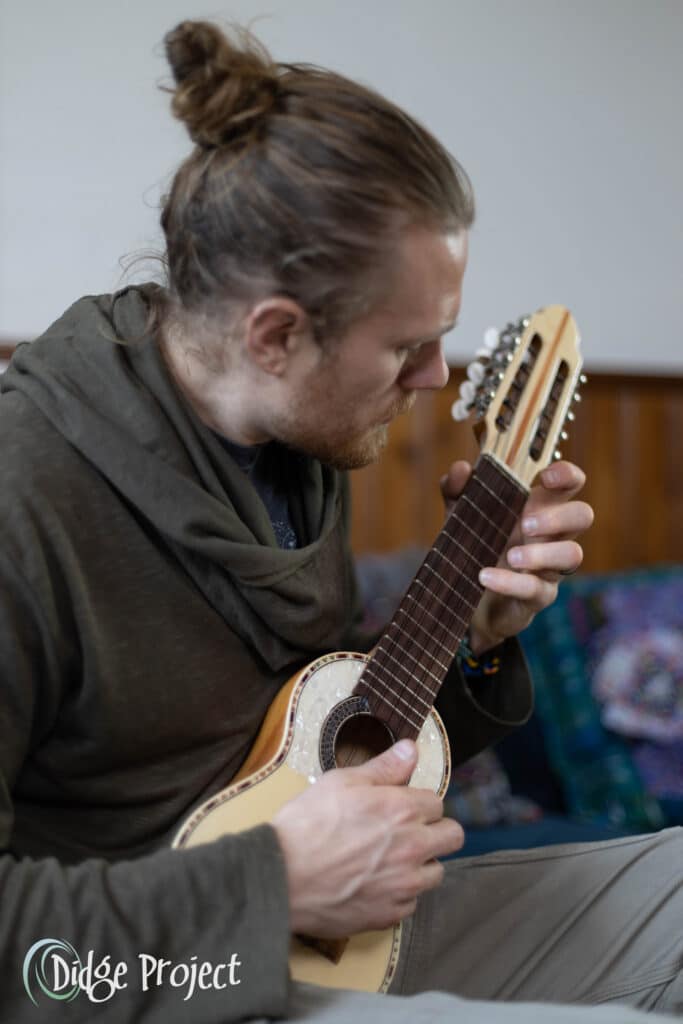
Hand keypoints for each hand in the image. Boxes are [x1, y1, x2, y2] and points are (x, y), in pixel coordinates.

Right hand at [271, 740, 463, 937]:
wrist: (281, 876)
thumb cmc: (307, 825)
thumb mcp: (341, 782)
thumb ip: (384, 767)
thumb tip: (411, 749)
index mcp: (402, 810)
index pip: (438, 802)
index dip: (419, 802)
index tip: (401, 806)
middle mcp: (412, 848)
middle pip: (452, 837)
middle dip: (435, 830)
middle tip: (408, 831)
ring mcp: (404, 885)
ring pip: (436, 872)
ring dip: (421, 863)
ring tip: (391, 859)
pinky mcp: (390, 914)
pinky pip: (411, 902)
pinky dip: (399, 893)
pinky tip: (375, 883)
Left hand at [440, 459, 593, 654]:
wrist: (460, 595)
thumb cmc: (471, 545)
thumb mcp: (457, 513)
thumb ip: (456, 489)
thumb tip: (461, 469)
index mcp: (538, 506)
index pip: (571, 483)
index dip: (567, 475)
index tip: (545, 476)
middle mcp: (551, 534)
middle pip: (583, 515)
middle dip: (560, 516)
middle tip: (526, 524)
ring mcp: (549, 566)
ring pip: (572, 555)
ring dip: (543, 554)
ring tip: (511, 556)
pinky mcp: (538, 596)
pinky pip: (537, 589)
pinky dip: (510, 583)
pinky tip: (485, 577)